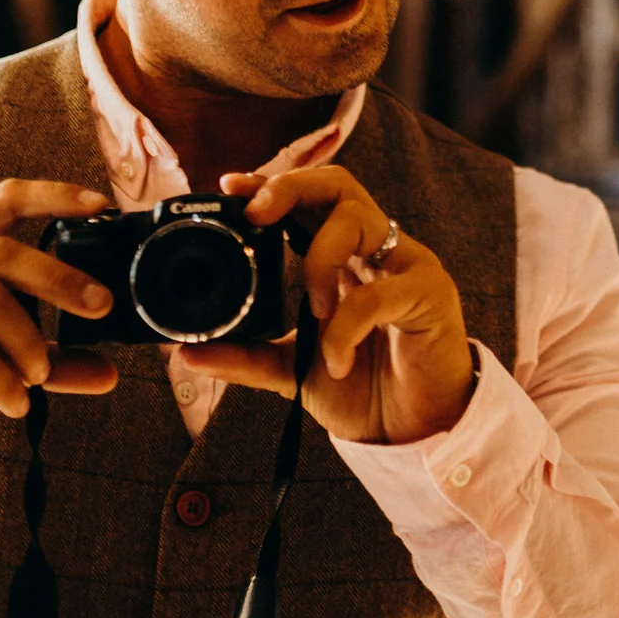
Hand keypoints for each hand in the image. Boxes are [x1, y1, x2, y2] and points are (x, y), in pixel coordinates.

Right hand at [0, 180, 122, 470]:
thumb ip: (43, 358)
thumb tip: (110, 373)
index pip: (1, 200)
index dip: (52, 196)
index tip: (101, 204)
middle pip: (2, 252)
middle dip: (59, 280)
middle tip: (100, 306)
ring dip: (28, 343)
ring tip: (39, 377)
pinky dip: (1, 380)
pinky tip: (14, 402)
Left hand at [178, 166, 476, 444]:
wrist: (415, 434)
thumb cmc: (364, 391)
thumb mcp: (293, 372)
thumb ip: (247, 358)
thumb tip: (187, 353)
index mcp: (343, 257)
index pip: (307, 200)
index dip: (271, 185)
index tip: (230, 185)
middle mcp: (375, 250)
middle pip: (337, 183)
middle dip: (291, 187)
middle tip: (257, 213)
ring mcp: (406, 265)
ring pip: (357, 217)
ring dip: (320, 260)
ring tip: (314, 311)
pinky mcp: (431, 293)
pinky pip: (378, 293)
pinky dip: (346, 327)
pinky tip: (337, 362)